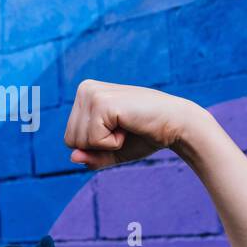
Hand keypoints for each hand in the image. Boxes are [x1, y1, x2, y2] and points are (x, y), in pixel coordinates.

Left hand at [63, 79, 199, 169]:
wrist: (176, 125)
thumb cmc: (144, 135)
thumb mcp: (111, 151)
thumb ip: (90, 156)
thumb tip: (72, 157)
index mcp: (84, 95)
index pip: (70, 138)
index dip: (95, 146)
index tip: (118, 130)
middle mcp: (85, 89)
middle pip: (71, 140)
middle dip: (98, 146)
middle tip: (124, 129)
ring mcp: (92, 94)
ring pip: (80, 141)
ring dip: (106, 144)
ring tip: (126, 126)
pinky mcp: (102, 103)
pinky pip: (93, 140)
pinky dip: (113, 143)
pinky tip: (128, 125)